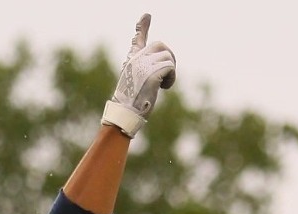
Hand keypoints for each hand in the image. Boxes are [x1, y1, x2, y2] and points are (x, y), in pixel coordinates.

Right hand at [104, 14, 176, 135]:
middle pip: (161, 45)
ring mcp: (144, 65)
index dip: (143, 27)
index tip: (147, 15)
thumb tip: (156, 69)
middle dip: (169, 58)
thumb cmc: (132, 102)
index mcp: (132, 60)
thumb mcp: (137, 82)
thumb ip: (145, 71)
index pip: (138, 39)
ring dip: (171, 72)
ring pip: (168, 57)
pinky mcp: (152, 74)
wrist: (126, 113)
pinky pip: (171, 67)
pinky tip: (164, 87)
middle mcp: (137, 59)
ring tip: (163, 85)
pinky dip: (171, 78)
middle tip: (167, 74)